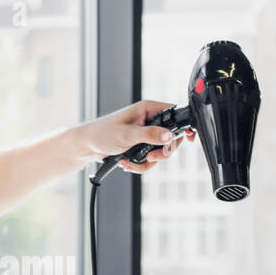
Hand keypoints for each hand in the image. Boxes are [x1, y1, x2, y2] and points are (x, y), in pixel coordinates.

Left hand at [74, 99, 196, 170]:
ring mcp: (146, 135)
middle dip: (162, 152)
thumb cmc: (101, 133)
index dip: (184, 126)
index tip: (189, 139)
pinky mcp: (141, 147)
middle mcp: (149, 120)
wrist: (86, 147)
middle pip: (171, 138)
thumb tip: (168, 137)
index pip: (175, 114)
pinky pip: (150, 159)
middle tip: (152, 157)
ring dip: (148, 162)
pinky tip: (127, 163)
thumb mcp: (127, 135)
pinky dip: (140, 165)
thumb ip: (149, 135)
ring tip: (131, 161)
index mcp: (148, 109)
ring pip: (161, 152)